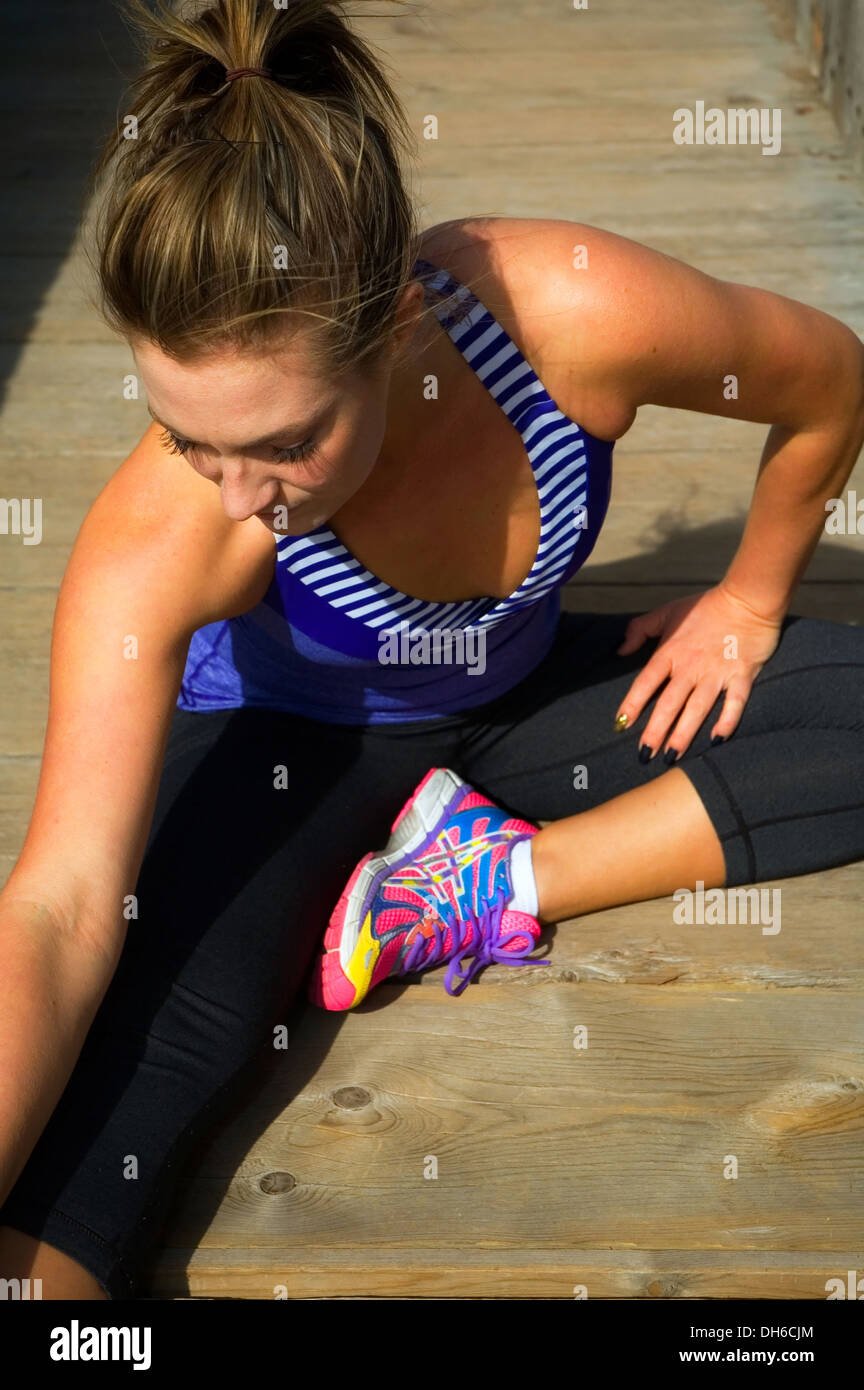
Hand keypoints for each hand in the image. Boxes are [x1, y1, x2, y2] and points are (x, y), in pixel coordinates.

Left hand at [615, 585, 782, 759]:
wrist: (748, 599)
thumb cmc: (705, 607)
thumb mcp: (667, 613)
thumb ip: (640, 629)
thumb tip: (620, 650)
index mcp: (671, 651)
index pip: (646, 682)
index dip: (632, 704)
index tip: (621, 725)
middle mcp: (691, 666)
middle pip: (669, 703)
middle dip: (656, 731)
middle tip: (644, 755)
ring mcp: (717, 672)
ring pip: (697, 708)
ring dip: (684, 734)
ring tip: (672, 757)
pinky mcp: (742, 675)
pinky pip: (734, 703)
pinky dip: (727, 721)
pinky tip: (717, 741)